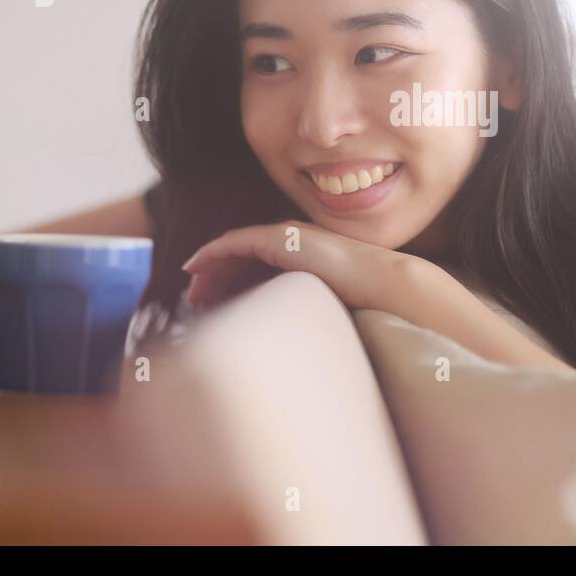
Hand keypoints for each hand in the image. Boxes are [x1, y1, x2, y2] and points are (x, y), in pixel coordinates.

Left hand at [181, 219, 407, 311]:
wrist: (381, 284)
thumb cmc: (362, 302)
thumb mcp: (320, 305)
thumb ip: (298, 310)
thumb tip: (281, 339)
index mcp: (299, 255)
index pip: (254, 263)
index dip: (230, 280)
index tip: (213, 304)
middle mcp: (289, 241)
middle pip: (239, 255)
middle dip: (214, 277)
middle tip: (196, 302)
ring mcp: (284, 237)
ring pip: (232, 248)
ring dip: (209, 268)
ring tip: (194, 294)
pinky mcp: (279, 239)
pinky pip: (235, 243)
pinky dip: (212, 253)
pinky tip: (195, 268)